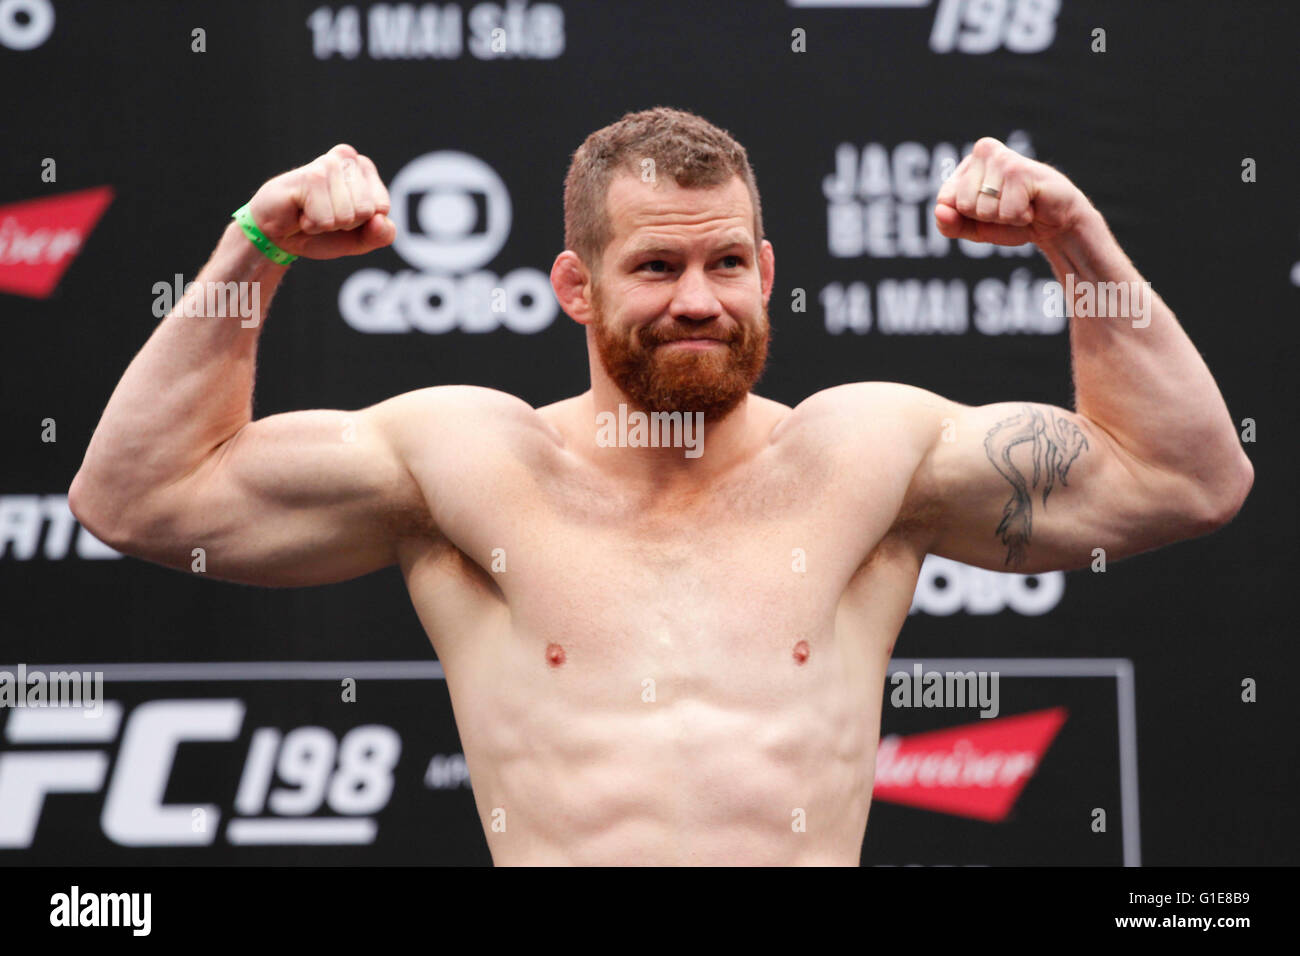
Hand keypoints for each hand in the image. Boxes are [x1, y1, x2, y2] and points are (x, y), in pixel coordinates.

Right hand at [246, 144, 395, 259]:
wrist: (278, 234)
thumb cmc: (321, 230)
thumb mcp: (360, 239)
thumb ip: (381, 234)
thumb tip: (380, 220)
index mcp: (364, 168)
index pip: (382, 207)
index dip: (363, 223)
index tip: (342, 215)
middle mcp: (348, 159)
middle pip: (366, 211)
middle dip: (345, 223)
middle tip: (323, 213)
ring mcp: (328, 164)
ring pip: (347, 216)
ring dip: (326, 224)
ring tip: (311, 211)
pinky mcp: (310, 176)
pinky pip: (325, 219)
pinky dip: (312, 224)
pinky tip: (300, 211)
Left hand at [934, 137, 1091, 247]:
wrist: (1055, 222)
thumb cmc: (1013, 219)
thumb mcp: (974, 228)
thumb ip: (951, 224)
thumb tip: (939, 210)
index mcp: (968, 163)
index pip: (945, 199)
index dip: (966, 216)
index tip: (987, 208)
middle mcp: (983, 152)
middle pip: (962, 204)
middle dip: (986, 216)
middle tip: (1008, 206)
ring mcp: (1002, 158)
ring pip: (983, 209)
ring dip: (1005, 217)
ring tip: (1021, 204)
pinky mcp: (1020, 170)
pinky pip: (1006, 212)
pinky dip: (1019, 217)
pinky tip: (1032, 204)